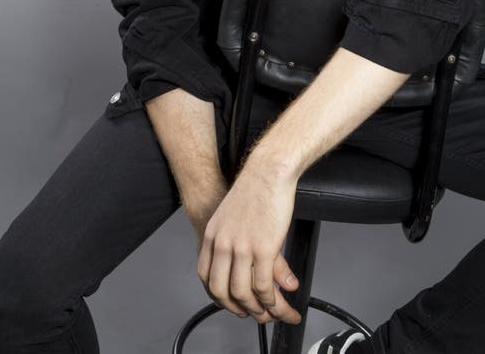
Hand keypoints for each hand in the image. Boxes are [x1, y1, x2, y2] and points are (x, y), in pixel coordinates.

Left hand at [196, 161, 301, 323]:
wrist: (268, 171)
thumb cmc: (254, 188)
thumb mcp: (230, 215)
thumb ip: (228, 237)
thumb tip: (236, 257)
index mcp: (213, 235)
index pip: (207, 277)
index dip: (219, 295)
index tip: (231, 302)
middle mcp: (223, 244)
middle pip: (222, 290)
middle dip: (237, 308)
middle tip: (251, 314)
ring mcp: (242, 248)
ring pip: (243, 293)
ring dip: (257, 308)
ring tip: (269, 312)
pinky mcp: (263, 249)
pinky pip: (263, 285)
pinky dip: (270, 299)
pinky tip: (278, 300)